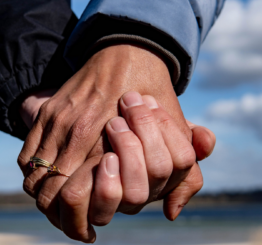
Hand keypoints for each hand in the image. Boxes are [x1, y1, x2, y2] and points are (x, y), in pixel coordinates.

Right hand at [18, 45, 195, 242]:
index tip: (86, 232)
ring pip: (33, 178)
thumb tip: (171, 214)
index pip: (75, 198)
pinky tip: (47, 178)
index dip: (76, 223)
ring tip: (57, 203)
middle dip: (56, 215)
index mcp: (107, 143)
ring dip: (43, 196)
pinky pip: (26, 156)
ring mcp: (57, 122)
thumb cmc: (151, 93)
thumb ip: (183, 175)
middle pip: (48, 194)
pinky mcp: (48, 113)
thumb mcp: (175, 133)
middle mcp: (76, 135)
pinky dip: (32, 174)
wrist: (126, 50)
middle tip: (69, 221)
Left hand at [89, 93, 215, 224]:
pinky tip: (106, 156)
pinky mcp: (100, 208)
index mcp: (170, 174)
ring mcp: (126, 203)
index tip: (148, 99)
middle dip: (145, 128)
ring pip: (137, 190)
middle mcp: (152, 192)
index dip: (167, 126)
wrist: (101, 120)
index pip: (183, 158)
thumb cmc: (132, 126)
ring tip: (113, 122)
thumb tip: (206, 144)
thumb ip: (187, 132)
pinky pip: (108, 202)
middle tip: (128, 100)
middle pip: (160, 169)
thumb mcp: (161, 124)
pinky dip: (109, 181)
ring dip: (128, 150)